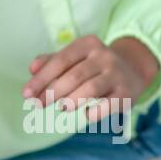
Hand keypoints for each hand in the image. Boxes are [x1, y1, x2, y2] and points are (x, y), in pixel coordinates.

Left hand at [21, 35, 158, 124]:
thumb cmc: (94, 65)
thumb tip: (32, 69)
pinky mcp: (127, 93)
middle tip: (38, 105)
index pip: (60, 61)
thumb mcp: (75, 57)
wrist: (133, 69)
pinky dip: (95, 112)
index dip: (42, 78)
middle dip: (53, 92)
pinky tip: (85, 115)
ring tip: (61, 108)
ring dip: (72, 100)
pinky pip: (109, 104)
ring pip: (91, 88)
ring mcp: (117, 74)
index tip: (27, 94)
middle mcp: (104, 56)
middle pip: (74, 75)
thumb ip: (51, 61)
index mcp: (87, 44)